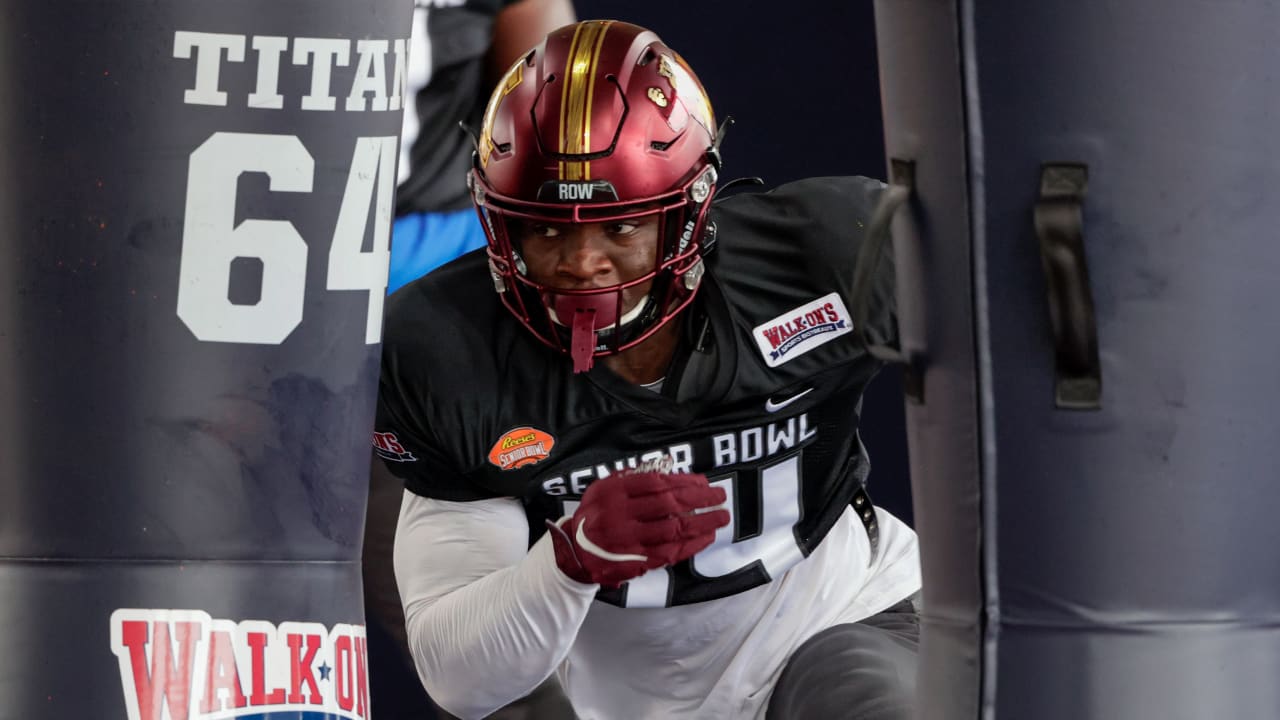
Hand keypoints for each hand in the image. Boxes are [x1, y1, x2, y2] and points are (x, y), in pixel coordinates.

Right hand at [546, 468, 729, 587]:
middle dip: (700, 499)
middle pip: (668, 505)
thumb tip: (671, 469)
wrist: (574, 551)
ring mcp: (627, 541)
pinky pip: (670, 553)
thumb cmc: (597, 514)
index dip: (684, 481)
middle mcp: (619, 515)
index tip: (703, 481)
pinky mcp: (635, 562)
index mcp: (612, 492)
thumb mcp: (606, 488)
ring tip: (722, 517)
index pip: (655, 483)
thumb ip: (634, 477)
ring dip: (702, 523)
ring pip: (672, 530)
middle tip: (721, 496)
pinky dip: (692, 545)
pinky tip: (707, 537)